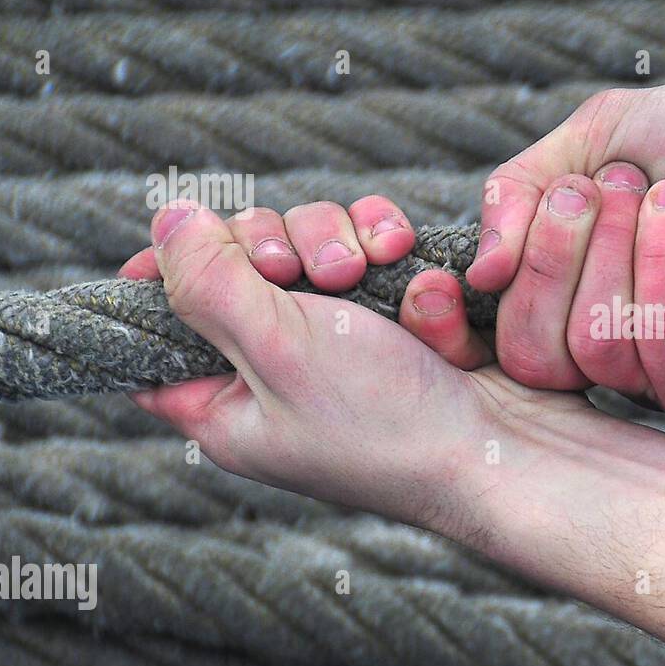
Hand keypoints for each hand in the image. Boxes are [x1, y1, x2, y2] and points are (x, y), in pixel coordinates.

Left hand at [119, 198, 664, 650]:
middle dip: (282, 242)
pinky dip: (390, 242)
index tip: (203, 241)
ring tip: (380, 267)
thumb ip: (207, 280)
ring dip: (346, 239)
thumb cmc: (392, 423)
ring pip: (310, 242)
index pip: (155, 323)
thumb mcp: (279, 349)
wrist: (510, 448)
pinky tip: (413, 261)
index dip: (168, 269)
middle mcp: (274, 369)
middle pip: (236, 261)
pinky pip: (371, 247)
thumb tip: (168, 218)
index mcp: (224, 401)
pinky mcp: (393, 316)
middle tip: (323, 273)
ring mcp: (337, 340)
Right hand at [417, 71, 664, 425]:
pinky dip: (662, 270)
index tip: (429, 281)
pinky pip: (655, 357)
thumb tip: (473, 274)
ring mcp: (659, 378)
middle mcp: (604, 350)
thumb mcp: (601, 139)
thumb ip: (521, 192)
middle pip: (525, 355)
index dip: (439, 330)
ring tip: (659, 190)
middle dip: (552, 256)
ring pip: (586, 352)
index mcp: (564, 300)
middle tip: (600, 188)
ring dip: (616, 250)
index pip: (478, 349)